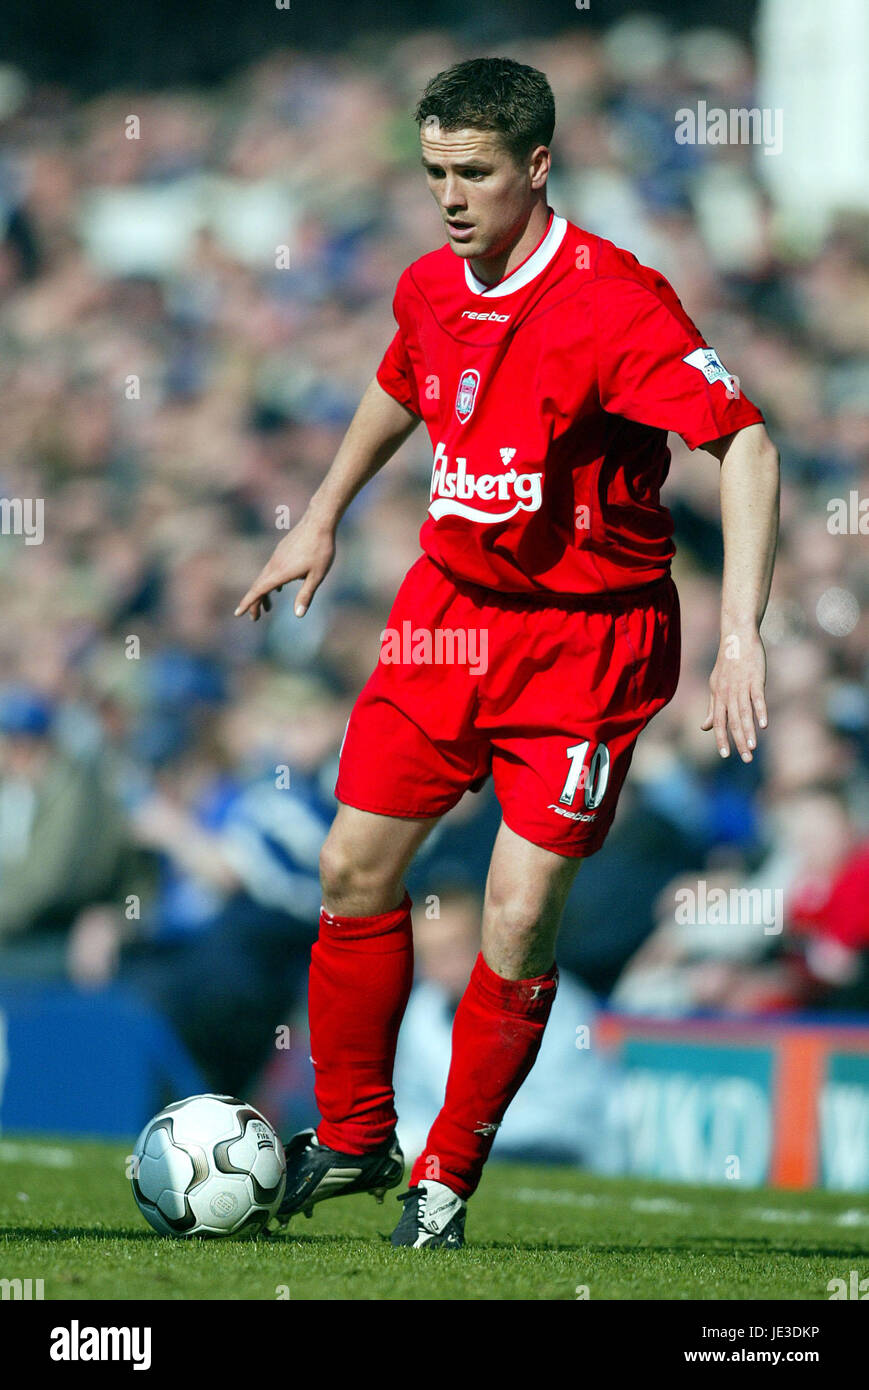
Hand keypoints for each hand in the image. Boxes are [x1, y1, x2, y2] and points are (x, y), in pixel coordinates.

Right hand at [234, 512, 335, 621]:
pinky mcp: (281, 551)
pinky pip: (271, 570)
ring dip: (264, 593)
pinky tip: (278, 588)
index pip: (258, 591)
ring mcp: (277, 556)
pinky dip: (270, 582)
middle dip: (255, 603)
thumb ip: (306, 595)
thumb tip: (298, 615)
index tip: (238, 613)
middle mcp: (274, 564)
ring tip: (268, 608)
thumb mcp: (317, 576)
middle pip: (259, 586)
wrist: (319, 522)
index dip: (248, 603)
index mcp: (280, 573)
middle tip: (254, 618)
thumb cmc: (321, 550)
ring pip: (265, 578)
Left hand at [701, 627, 767, 761]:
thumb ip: (712, 708)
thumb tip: (704, 728)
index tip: (725, 755)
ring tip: (753, 748)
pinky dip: (760, 711)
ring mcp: (742, 687)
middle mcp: (728, 693)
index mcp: (718, 696)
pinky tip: (764, 725)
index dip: (721, 738)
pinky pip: (757, 698)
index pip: (718, 722)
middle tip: (746, 760)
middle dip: (739, 742)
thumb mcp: (716, 686)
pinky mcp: (756, 679)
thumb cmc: (727, 664)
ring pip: (744, 713)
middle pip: (732, 722)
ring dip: (748, 731)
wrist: (737, 638)